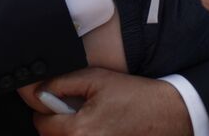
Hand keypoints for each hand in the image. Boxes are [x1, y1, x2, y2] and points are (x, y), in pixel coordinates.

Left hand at [22, 69, 192, 135]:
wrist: (170, 114)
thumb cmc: (136, 96)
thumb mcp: (96, 78)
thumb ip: (62, 84)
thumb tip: (38, 91)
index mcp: (80, 130)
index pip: (42, 124)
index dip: (45, 111)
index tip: (54, 104)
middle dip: (58, 124)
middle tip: (76, 112)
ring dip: (71, 133)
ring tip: (91, 121)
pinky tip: (100, 130)